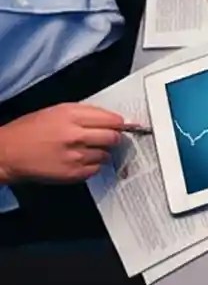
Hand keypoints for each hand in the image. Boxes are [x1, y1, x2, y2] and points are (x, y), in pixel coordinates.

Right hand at [0, 104, 127, 183]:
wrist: (8, 153)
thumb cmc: (30, 130)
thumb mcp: (56, 111)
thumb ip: (86, 114)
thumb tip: (113, 119)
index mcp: (72, 116)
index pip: (112, 120)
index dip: (118, 124)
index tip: (119, 126)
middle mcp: (76, 136)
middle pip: (114, 138)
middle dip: (113, 138)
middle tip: (105, 138)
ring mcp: (75, 156)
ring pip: (106, 155)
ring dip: (100, 152)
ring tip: (83, 150)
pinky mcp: (73, 173)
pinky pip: (96, 169)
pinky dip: (91, 165)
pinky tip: (78, 160)